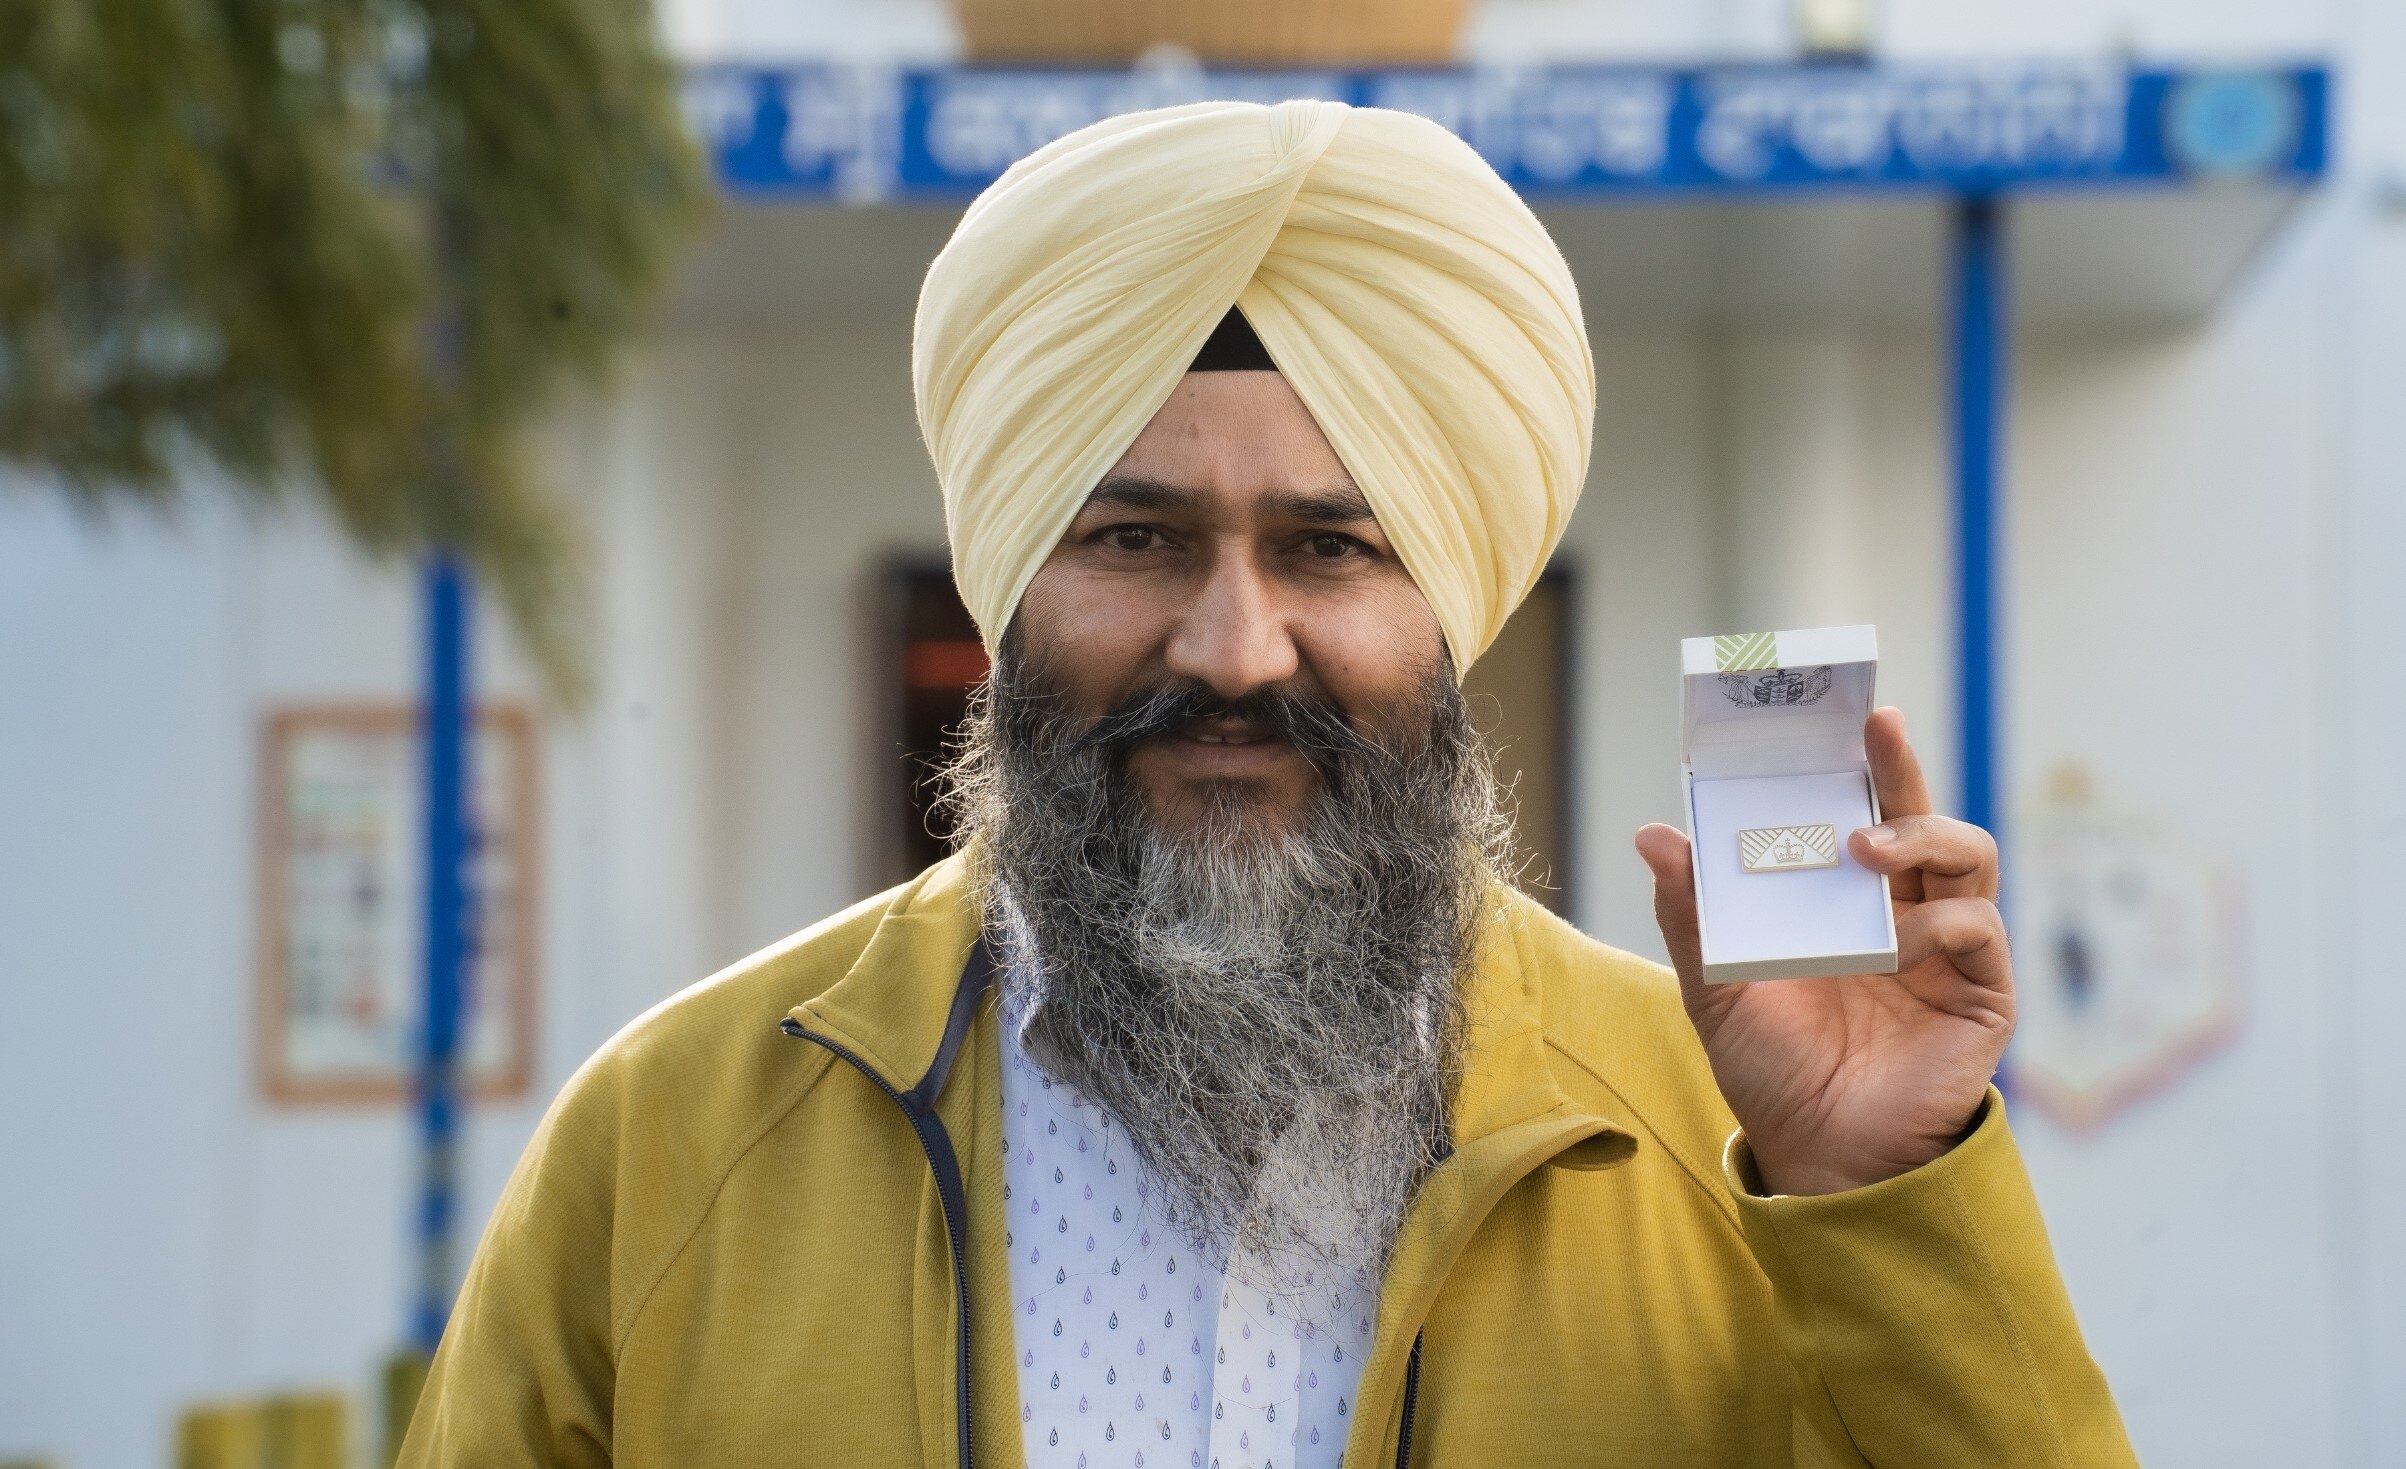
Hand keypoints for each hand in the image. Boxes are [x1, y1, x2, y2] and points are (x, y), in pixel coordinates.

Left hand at [1635, 707, 2013, 1195]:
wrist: (1817, 1158)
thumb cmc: (1771, 1072)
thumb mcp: (1714, 988)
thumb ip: (1691, 914)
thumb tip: (1654, 835)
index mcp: (1843, 902)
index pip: (1856, 813)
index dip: (1853, 765)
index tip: (1835, 713)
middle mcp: (1902, 912)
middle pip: (1918, 816)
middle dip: (1900, 765)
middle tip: (1874, 724)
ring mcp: (1948, 949)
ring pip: (1967, 856)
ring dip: (1920, 836)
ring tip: (1865, 850)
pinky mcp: (1981, 992)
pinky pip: (1979, 930)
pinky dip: (1941, 922)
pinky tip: (1897, 941)